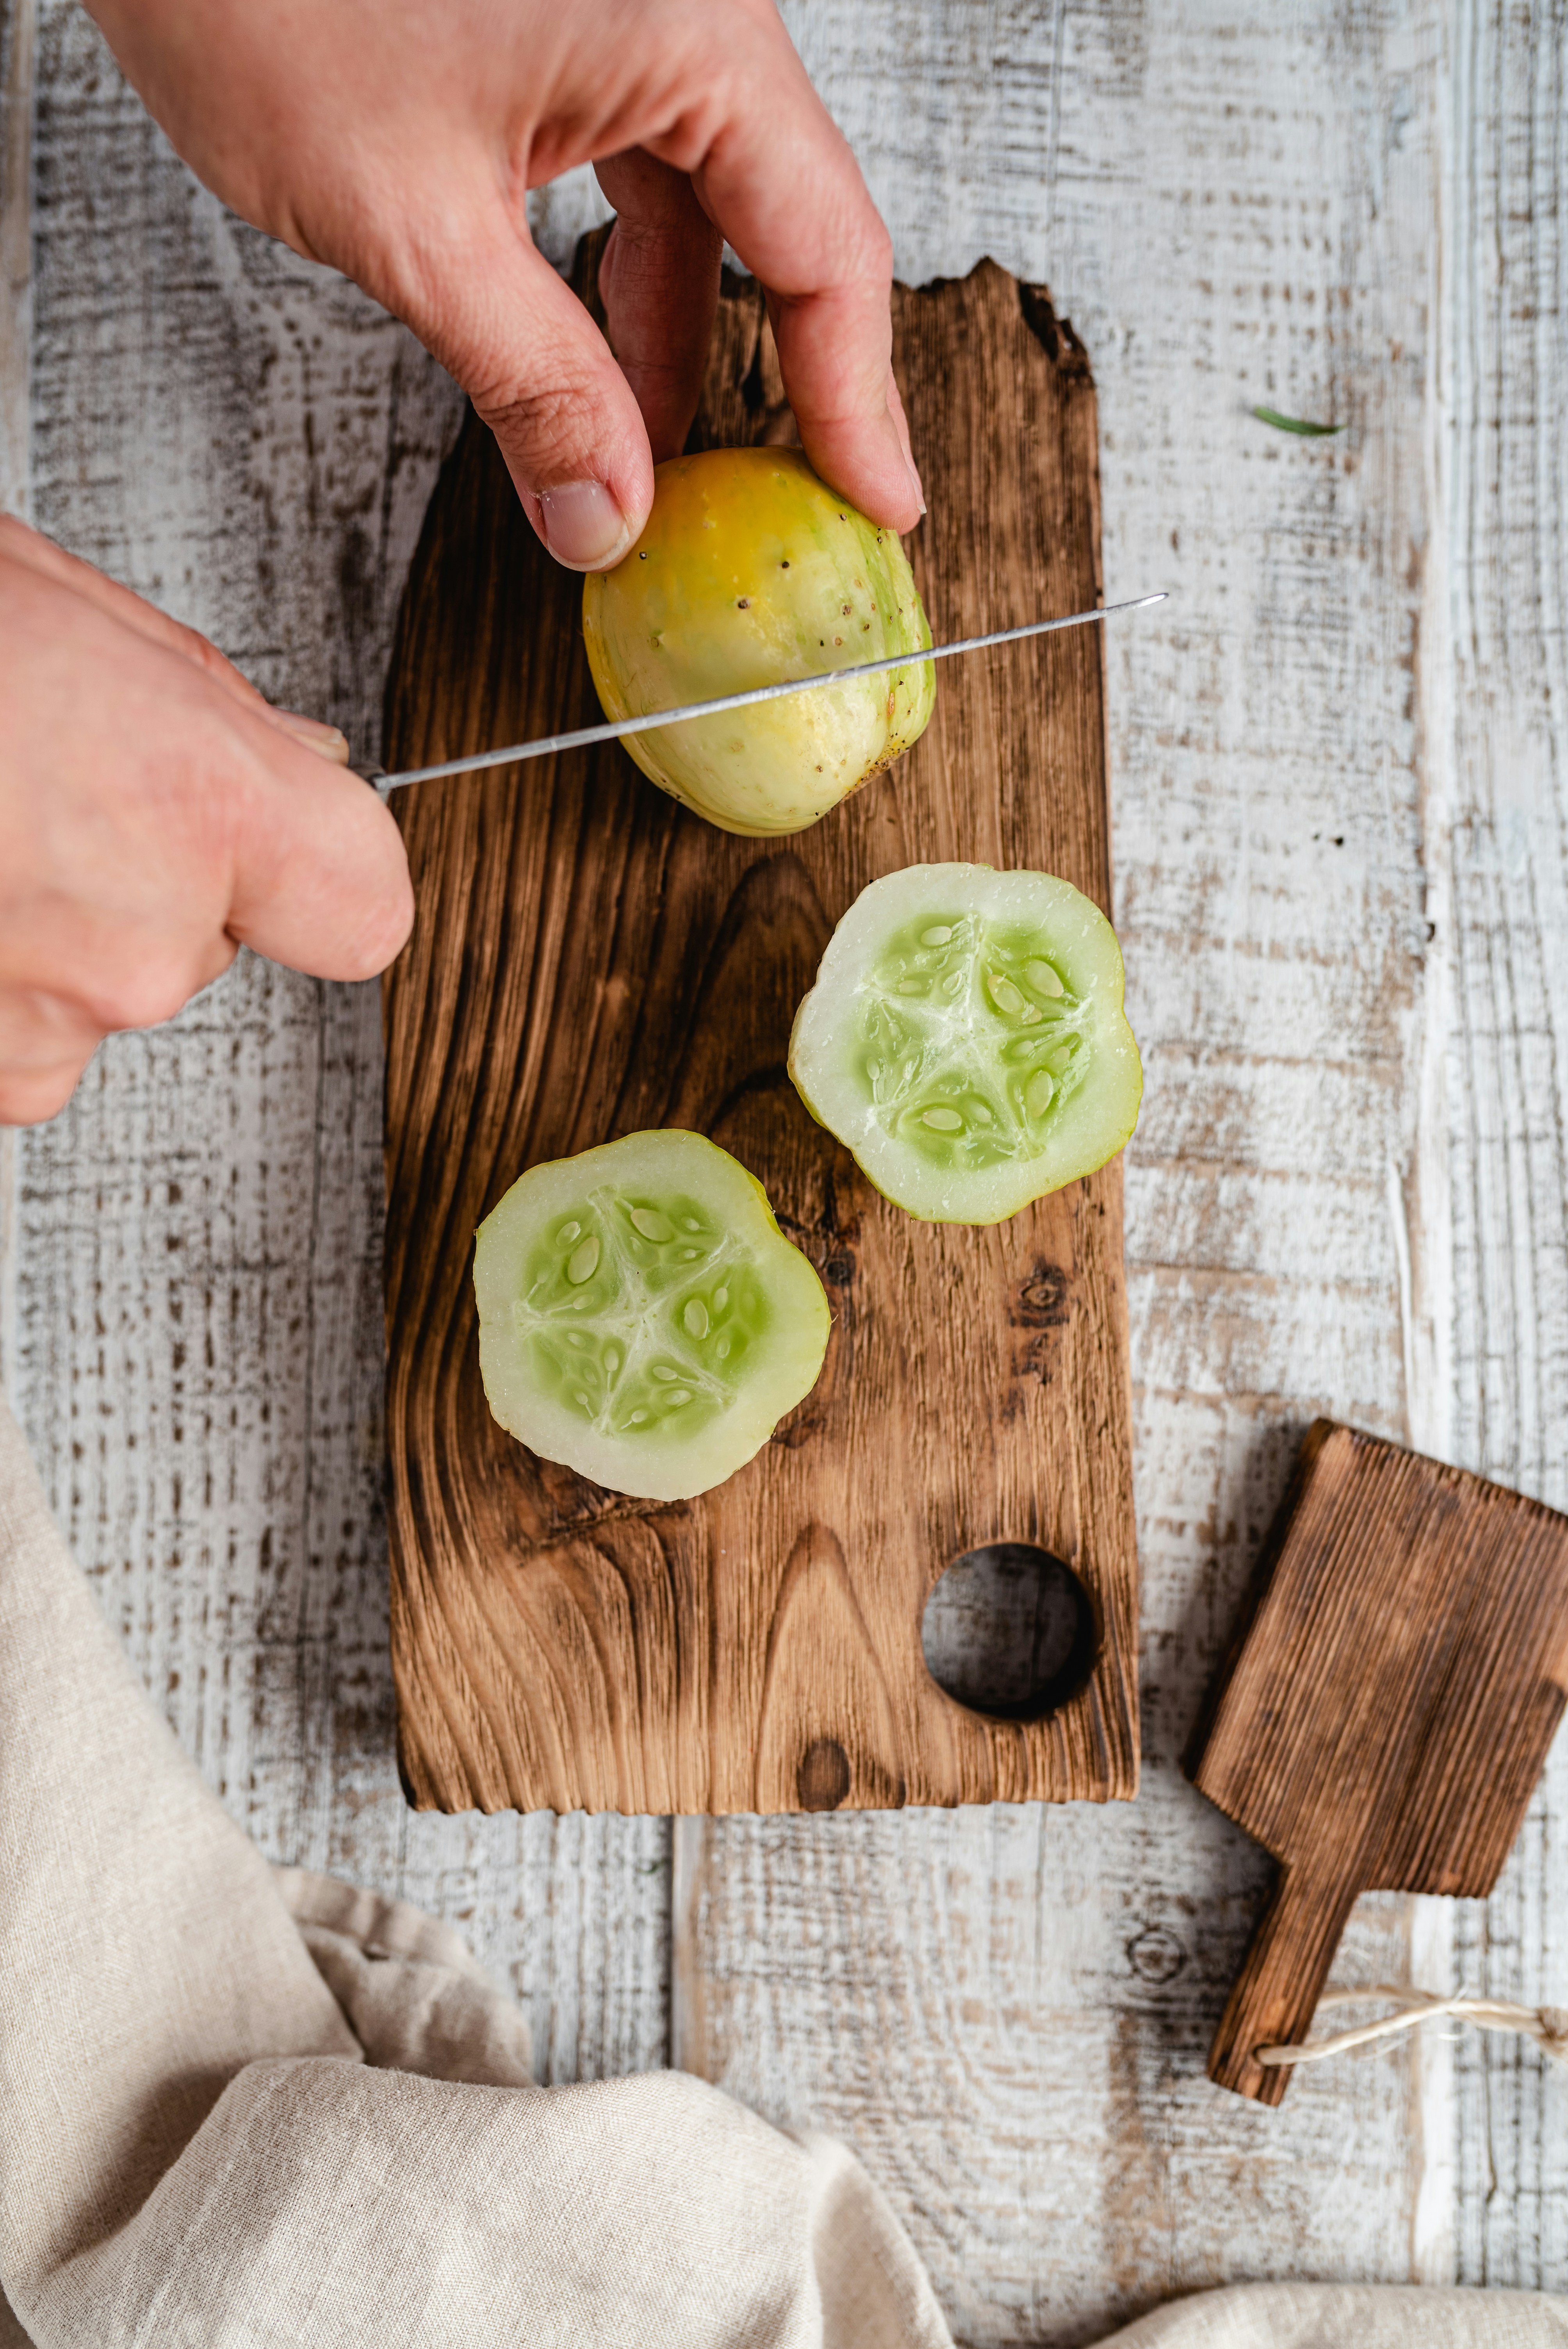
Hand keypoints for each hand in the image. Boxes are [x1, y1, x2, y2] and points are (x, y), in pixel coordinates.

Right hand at [0, 518, 412, 1126]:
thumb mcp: (71, 610)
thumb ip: (208, 711)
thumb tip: (295, 767)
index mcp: (191, 811)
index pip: (362, 904)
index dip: (321, 870)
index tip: (286, 839)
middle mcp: (133, 948)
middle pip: (209, 940)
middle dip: (146, 868)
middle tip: (34, 775)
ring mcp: (33, 1031)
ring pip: (96, 992)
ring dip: (42, 924)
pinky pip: (6, 1035)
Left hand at [81, 0, 923, 569]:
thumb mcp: (408, 223)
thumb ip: (530, 383)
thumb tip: (606, 516)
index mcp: (687, 28)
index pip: (825, 250)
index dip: (855, 399)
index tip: (877, 505)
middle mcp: (683, 2)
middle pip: (781, 223)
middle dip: (761, 380)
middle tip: (764, 509)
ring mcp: (629, 0)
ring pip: (701, 198)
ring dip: (671, 334)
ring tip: (638, 459)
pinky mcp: (568, 8)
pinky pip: (635, 152)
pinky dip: (616, 264)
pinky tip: (585, 359)